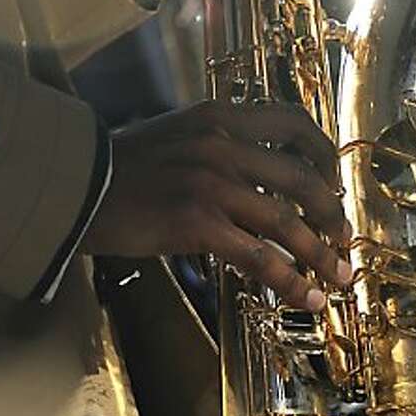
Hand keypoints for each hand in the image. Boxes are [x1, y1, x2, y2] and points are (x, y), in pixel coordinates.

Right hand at [86, 100, 352, 310]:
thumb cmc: (118, 167)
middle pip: (301, 178)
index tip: (333, 180)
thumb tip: (256, 180)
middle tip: (343, 240)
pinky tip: (306, 297)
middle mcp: (222, 143)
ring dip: (321, 254)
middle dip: (332, 214)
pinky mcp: (197, 222)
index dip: (323, 152)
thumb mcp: (174, 138)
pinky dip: (290, 280)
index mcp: (219, 117)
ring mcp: (211, 183)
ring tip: (338, 278)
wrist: (72, 185)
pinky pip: (259, 256)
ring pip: (288, 222)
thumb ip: (216, 147)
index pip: (291, 121)